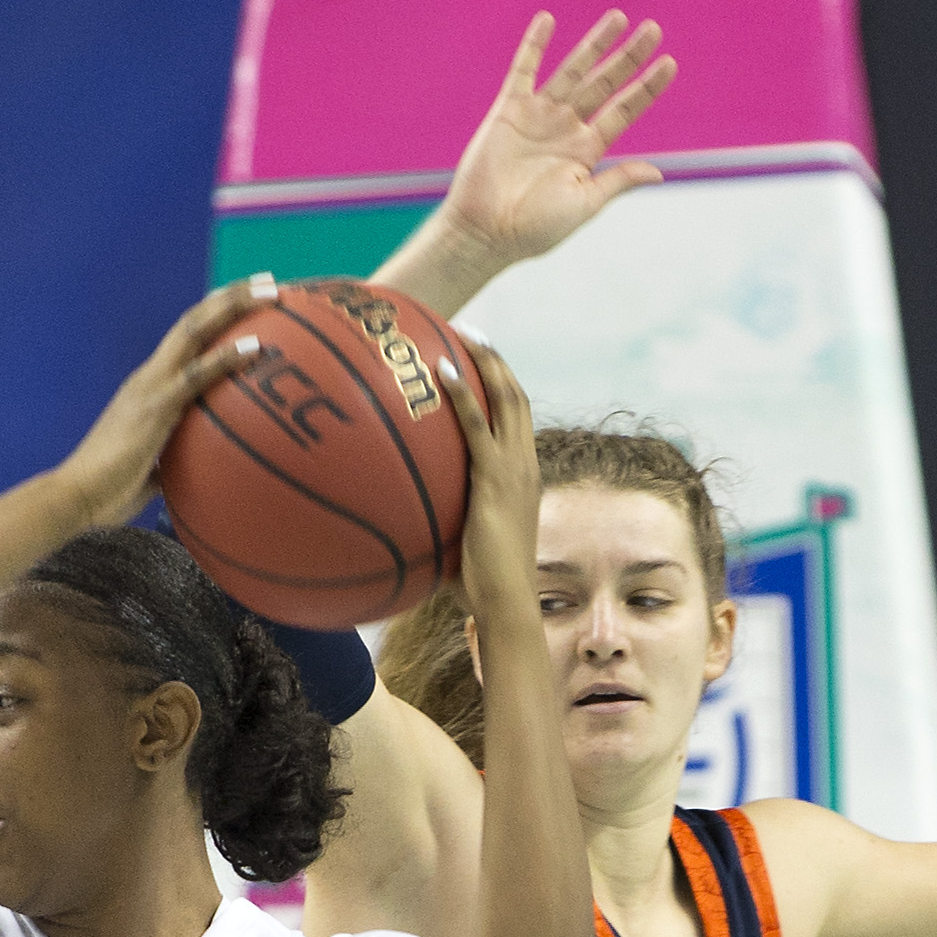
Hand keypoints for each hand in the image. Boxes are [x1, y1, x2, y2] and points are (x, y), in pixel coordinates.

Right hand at [56, 279, 273, 530]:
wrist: (78, 497)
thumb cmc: (110, 493)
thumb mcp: (150, 473)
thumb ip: (173, 463)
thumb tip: (198, 477)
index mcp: (148, 387)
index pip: (185, 340)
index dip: (215, 316)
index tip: (248, 302)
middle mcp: (150, 376)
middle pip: (194, 321)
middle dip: (232, 296)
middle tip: (269, 282)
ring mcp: (151, 386)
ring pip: (196, 330)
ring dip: (235, 306)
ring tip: (271, 291)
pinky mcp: (155, 406)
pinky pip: (197, 375)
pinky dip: (227, 357)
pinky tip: (256, 346)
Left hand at [439, 341, 539, 612]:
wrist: (506, 602)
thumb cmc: (484, 589)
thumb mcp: (466, 548)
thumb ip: (448, 528)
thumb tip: (411, 529)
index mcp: (524, 479)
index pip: (518, 423)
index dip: (504, 388)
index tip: (483, 365)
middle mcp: (525, 466)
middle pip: (517, 398)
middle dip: (496, 361)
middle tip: (472, 334)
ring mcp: (514, 470)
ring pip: (506, 400)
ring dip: (486, 362)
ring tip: (462, 334)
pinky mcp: (495, 479)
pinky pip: (478, 426)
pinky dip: (463, 395)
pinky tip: (442, 372)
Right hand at [441, 12, 675, 272]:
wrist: (485, 232)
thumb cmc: (534, 229)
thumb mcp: (584, 204)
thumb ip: (617, 180)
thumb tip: (658, 172)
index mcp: (586, 152)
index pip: (622, 111)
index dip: (645, 88)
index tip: (669, 64)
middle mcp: (566, 129)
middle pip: (604, 84)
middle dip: (628, 58)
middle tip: (653, 30)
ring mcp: (538, 116)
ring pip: (573, 70)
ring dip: (595, 44)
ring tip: (619, 18)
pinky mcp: (509, 110)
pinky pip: (523, 69)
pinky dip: (534, 45)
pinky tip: (547, 19)